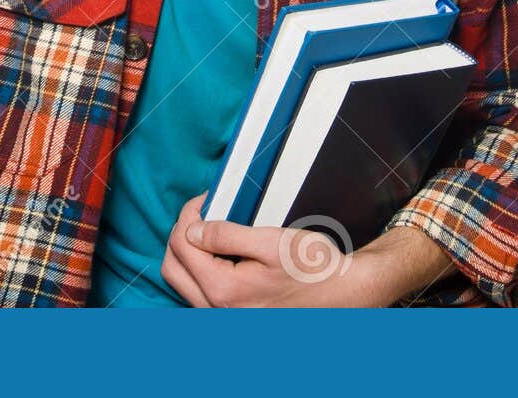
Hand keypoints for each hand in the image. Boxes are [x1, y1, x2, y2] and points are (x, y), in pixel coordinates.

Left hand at [161, 192, 449, 306]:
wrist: (344, 294)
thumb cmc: (314, 267)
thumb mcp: (271, 240)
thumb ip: (226, 235)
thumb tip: (191, 229)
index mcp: (223, 290)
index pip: (181, 244)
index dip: (189, 213)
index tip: (208, 198)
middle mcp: (217, 311)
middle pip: (172, 267)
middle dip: (182, 233)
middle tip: (204, 212)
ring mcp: (224, 318)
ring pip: (182, 283)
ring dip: (189, 253)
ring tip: (212, 230)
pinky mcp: (233, 318)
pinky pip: (199, 294)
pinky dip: (201, 270)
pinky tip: (221, 254)